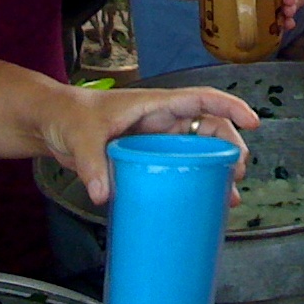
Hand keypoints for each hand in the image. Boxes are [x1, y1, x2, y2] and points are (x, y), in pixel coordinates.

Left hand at [40, 86, 261, 205]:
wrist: (51, 124)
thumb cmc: (69, 115)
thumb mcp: (81, 135)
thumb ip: (92, 163)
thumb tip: (103, 195)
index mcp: (156, 105)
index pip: (202, 99)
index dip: (230, 107)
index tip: (252, 122)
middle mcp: (163, 121)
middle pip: (209, 128)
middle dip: (230, 147)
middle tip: (237, 172)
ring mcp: (157, 140)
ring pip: (199, 151)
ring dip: (218, 169)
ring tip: (230, 195)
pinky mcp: (148, 159)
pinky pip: (180, 167)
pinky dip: (196, 183)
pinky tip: (204, 203)